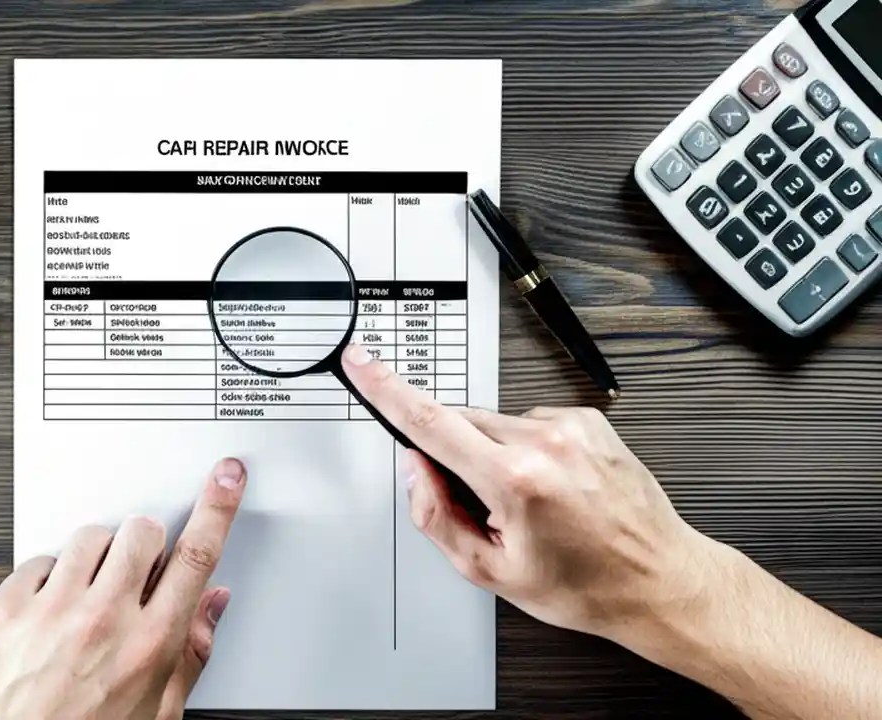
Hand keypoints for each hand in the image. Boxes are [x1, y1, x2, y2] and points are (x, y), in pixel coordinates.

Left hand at [0, 458, 245, 719]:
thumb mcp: (155, 716)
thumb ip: (190, 655)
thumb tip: (212, 606)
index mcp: (149, 646)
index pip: (196, 557)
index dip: (218, 507)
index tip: (227, 478)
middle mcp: (103, 620)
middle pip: (143, 532)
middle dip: (146, 544)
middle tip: (136, 573)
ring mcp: (51, 611)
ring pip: (91, 536)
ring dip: (97, 557)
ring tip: (87, 596)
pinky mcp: (6, 609)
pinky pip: (39, 559)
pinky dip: (48, 578)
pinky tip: (50, 610)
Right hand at [341, 344, 713, 639]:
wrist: (659, 579)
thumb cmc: (585, 584)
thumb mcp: (492, 571)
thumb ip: (437, 517)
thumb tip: (417, 472)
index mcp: (514, 480)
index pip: (431, 423)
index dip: (386, 390)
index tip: (363, 363)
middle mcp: (544, 442)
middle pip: (462, 424)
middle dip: (457, 456)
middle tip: (486, 505)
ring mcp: (571, 426)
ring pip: (496, 424)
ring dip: (495, 455)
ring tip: (531, 503)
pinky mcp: (589, 420)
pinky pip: (531, 423)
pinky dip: (528, 449)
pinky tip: (552, 487)